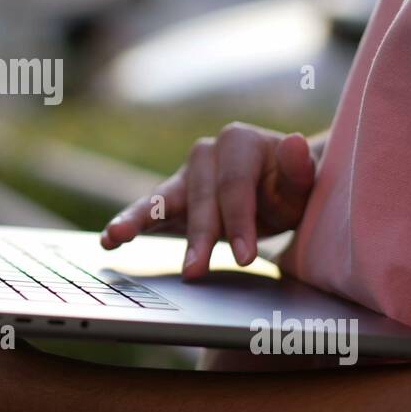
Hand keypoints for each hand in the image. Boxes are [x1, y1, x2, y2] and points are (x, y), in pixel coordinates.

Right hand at [99, 123, 316, 278]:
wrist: (279, 194)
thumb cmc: (289, 191)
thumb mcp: (301, 185)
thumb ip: (298, 169)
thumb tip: (296, 142)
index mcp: (238, 141)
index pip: (235, 186)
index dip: (238, 221)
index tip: (246, 257)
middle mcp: (206, 153)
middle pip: (200, 197)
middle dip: (199, 235)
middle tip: (196, 270)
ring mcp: (185, 176)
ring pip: (162, 198)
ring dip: (139, 220)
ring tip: (116, 235)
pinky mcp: (172, 199)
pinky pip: (148, 211)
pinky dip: (128, 224)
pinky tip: (108, 240)